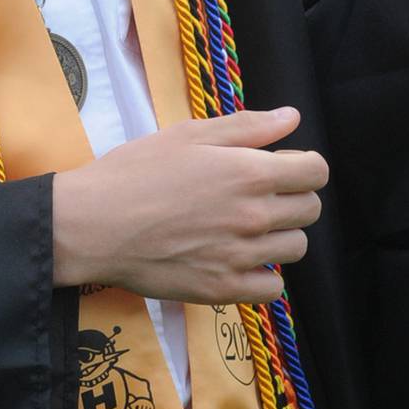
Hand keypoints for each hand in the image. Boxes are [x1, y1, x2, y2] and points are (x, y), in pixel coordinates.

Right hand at [52, 107, 327, 304]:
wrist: (92, 225)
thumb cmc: (135, 172)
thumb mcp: (188, 135)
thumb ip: (247, 126)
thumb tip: (291, 118)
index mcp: (249, 173)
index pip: (316, 172)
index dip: (304, 165)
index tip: (283, 167)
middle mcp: (254, 216)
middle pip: (310, 209)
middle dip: (293, 198)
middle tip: (260, 196)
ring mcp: (241, 257)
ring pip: (296, 248)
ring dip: (280, 236)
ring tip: (248, 229)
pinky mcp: (223, 289)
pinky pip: (273, 289)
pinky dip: (264, 276)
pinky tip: (240, 261)